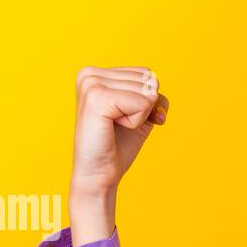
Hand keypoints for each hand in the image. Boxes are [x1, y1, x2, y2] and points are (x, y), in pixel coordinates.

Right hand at [70, 65, 168, 199]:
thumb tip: (156, 95)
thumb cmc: (118, 145)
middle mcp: (90, 74)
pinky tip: (115, 127)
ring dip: (139, 116)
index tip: (124, 118)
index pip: (146, 73)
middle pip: (148, 80)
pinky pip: (142, 104)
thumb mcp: (142, 114)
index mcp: (96, 73)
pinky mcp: (96, 98)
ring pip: (147, 92)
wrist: (100, 173)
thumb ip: (154, 96)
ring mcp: (91, 84)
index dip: (147, 101)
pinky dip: (136, 122)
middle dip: (144, 108)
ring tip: (115, 126)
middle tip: (119, 125)